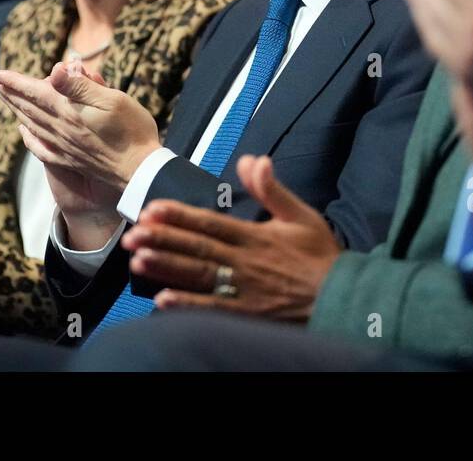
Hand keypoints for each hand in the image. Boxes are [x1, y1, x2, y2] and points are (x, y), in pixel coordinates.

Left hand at [0, 61, 161, 190]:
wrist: (140, 170)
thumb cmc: (132, 130)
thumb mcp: (112, 99)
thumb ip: (81, 86)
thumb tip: (56, 70)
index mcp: (69, 112)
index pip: (35, 92)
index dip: (15, 82)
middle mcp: (61, 129)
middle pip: (29, 108)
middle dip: (10, 93)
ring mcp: (64, 146)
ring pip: (33, 125)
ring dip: (16, 110)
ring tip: (5, 99)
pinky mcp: (71, 159)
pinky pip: (42, 147)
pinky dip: (29, 138)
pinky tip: (24, 132)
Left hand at [121, 155, 339, 320]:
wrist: (342, 296)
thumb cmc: (320, 255)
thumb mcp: (301, 215)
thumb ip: (273, 189)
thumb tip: (253, 159)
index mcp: (254, 235)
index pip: (210, 223)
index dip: (179, 216)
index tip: (151, 209)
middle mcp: (244, 260)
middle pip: (197, 248)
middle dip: (162, 241)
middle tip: (130, 236)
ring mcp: (243, 288)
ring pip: (199, 276)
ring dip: (167, 268)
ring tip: (137, 261)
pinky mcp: (247, 313)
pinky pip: (213, 308)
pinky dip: (188, 304)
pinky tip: (162, 300)